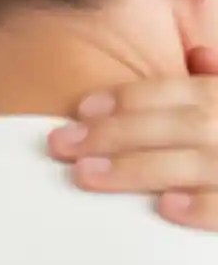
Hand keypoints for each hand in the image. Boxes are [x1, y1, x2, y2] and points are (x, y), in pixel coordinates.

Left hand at [48, 47, 217, 230]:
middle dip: (117, 132)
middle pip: (183, 124)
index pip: (184, 92)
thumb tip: (199, 55)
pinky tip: (166, 209)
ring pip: (201, 163)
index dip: (132, 98)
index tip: (80, 109)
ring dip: (141, 168)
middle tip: (60, 144)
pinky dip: (206, 206)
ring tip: (86, 175)